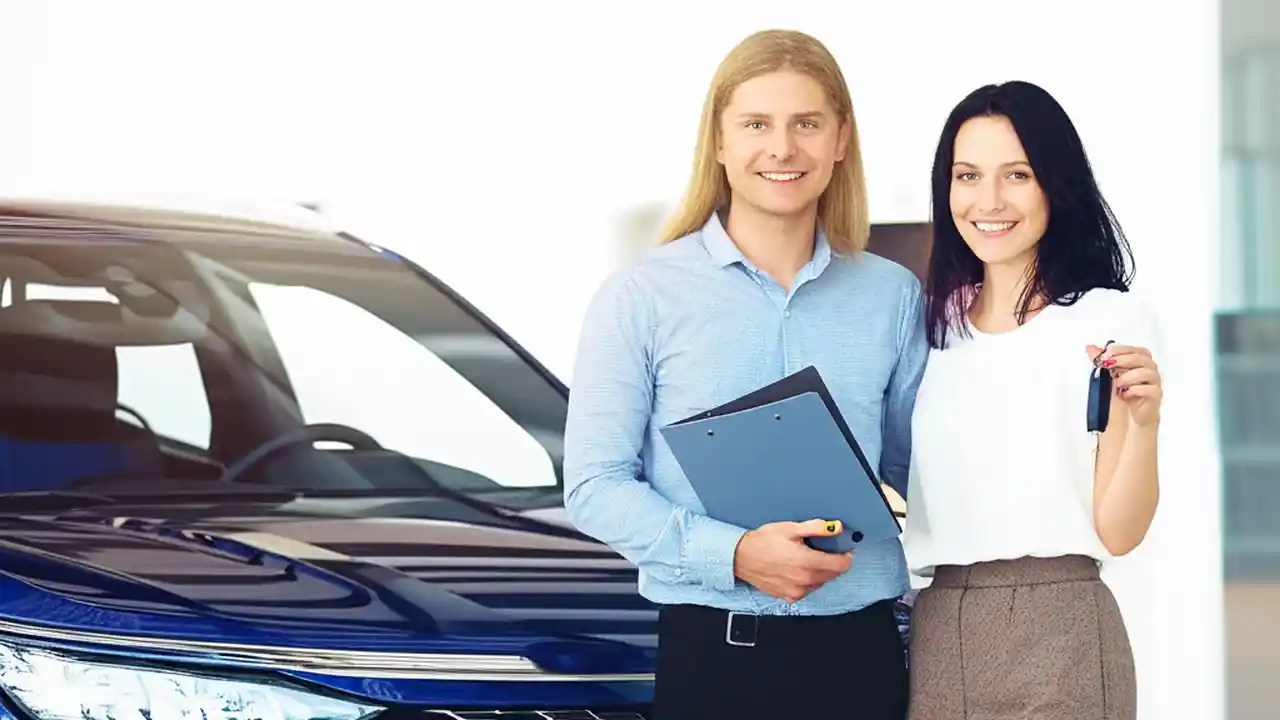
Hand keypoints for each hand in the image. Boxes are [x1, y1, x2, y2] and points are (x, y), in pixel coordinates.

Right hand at [732, 519, 852, 602]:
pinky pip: (808, 589)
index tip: (845, 550)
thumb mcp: (790, 528)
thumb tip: (836, 527)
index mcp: (807, 562)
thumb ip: (816, 528)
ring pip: (821, 582)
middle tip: (823, 550)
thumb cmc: (763, 541)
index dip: (846, 556)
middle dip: (833, 563)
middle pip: (833, 574)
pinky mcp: (789, 596)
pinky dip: (809, 581)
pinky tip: (799, 570)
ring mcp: (797, 590)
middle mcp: (805, 580)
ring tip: (807, 559)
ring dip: (821, 572)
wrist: (741, 557)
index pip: (841, 565)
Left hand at [1087, 343, 1163, 426]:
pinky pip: (1151, 389)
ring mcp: (1154, 383)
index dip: (1120, 350)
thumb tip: (1090, 347)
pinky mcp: (1155, 396)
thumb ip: (1100, 361)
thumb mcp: (1107, 376)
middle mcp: (1149, 370)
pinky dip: (1136, 390)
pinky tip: (1125, 394)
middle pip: (1142, 358)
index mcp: (1139, 362)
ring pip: (1148, 372)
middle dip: (1122, 360)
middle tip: (1108, 365)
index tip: (1105, 354)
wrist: (1128, 417)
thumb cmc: (1121, 394)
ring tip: (1117, 384)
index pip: (1134, 350)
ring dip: (1129, 376)